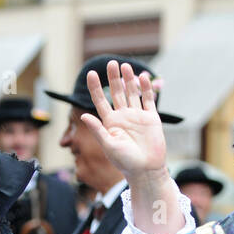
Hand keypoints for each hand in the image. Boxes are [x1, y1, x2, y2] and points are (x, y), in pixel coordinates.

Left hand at [81, 60, 167, 179]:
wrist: (146, 171)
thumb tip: (83, 115)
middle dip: (113, 78)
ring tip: (125, 66)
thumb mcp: (108, 146)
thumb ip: (97, 130)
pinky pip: (148, 100)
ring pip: (132, 93)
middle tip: (111, 63)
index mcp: (110, 123)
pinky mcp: (151, 119)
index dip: (95, 88)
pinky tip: (142, 78)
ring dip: (129, 80)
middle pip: (116, 93)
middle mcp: (123, 117)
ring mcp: (137, 117)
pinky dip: (146, 89)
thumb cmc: (125, 162)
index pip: (100, 101)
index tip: (91, 74)